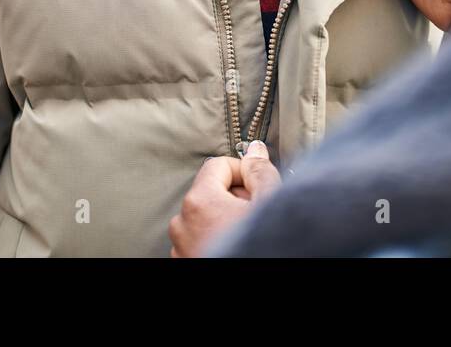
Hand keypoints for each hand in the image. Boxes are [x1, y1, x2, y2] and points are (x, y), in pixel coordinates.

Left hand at [168, 141, 281, 256]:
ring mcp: (180, 246)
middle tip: (258, 216)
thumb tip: (255, 149)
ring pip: (207, 217)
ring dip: (228, 220)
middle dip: (237, 198)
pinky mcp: (183, 262)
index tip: (260, 188)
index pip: (219, 164)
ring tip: (249, 236)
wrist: (250, 301)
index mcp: (199, 200)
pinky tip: (238, 248)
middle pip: (213, 191)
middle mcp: (181, 221)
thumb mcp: (270, 205)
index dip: (244, 172)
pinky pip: (201, 238)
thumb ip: (261, 172)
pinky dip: (218, 238)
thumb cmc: (258, 248)